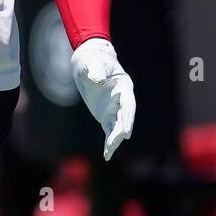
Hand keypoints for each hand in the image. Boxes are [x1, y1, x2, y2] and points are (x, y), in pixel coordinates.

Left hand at [71, 38, 135, 160]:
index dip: (128, 118)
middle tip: (115, 142)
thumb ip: (96, 71)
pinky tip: (107, 154)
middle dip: (120, 131)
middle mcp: (122, 99)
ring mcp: (114, 108)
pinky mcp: (106, 115)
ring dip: (113, 140)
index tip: (126, 132)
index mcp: (123, 87)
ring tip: (108, 153)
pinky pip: (109, 130)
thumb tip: (97, 80)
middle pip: (124, 118)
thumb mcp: (93, 63)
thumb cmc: (93, 60)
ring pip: (117, 127)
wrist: (88, 62)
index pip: (128, 105)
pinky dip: (108, 142)